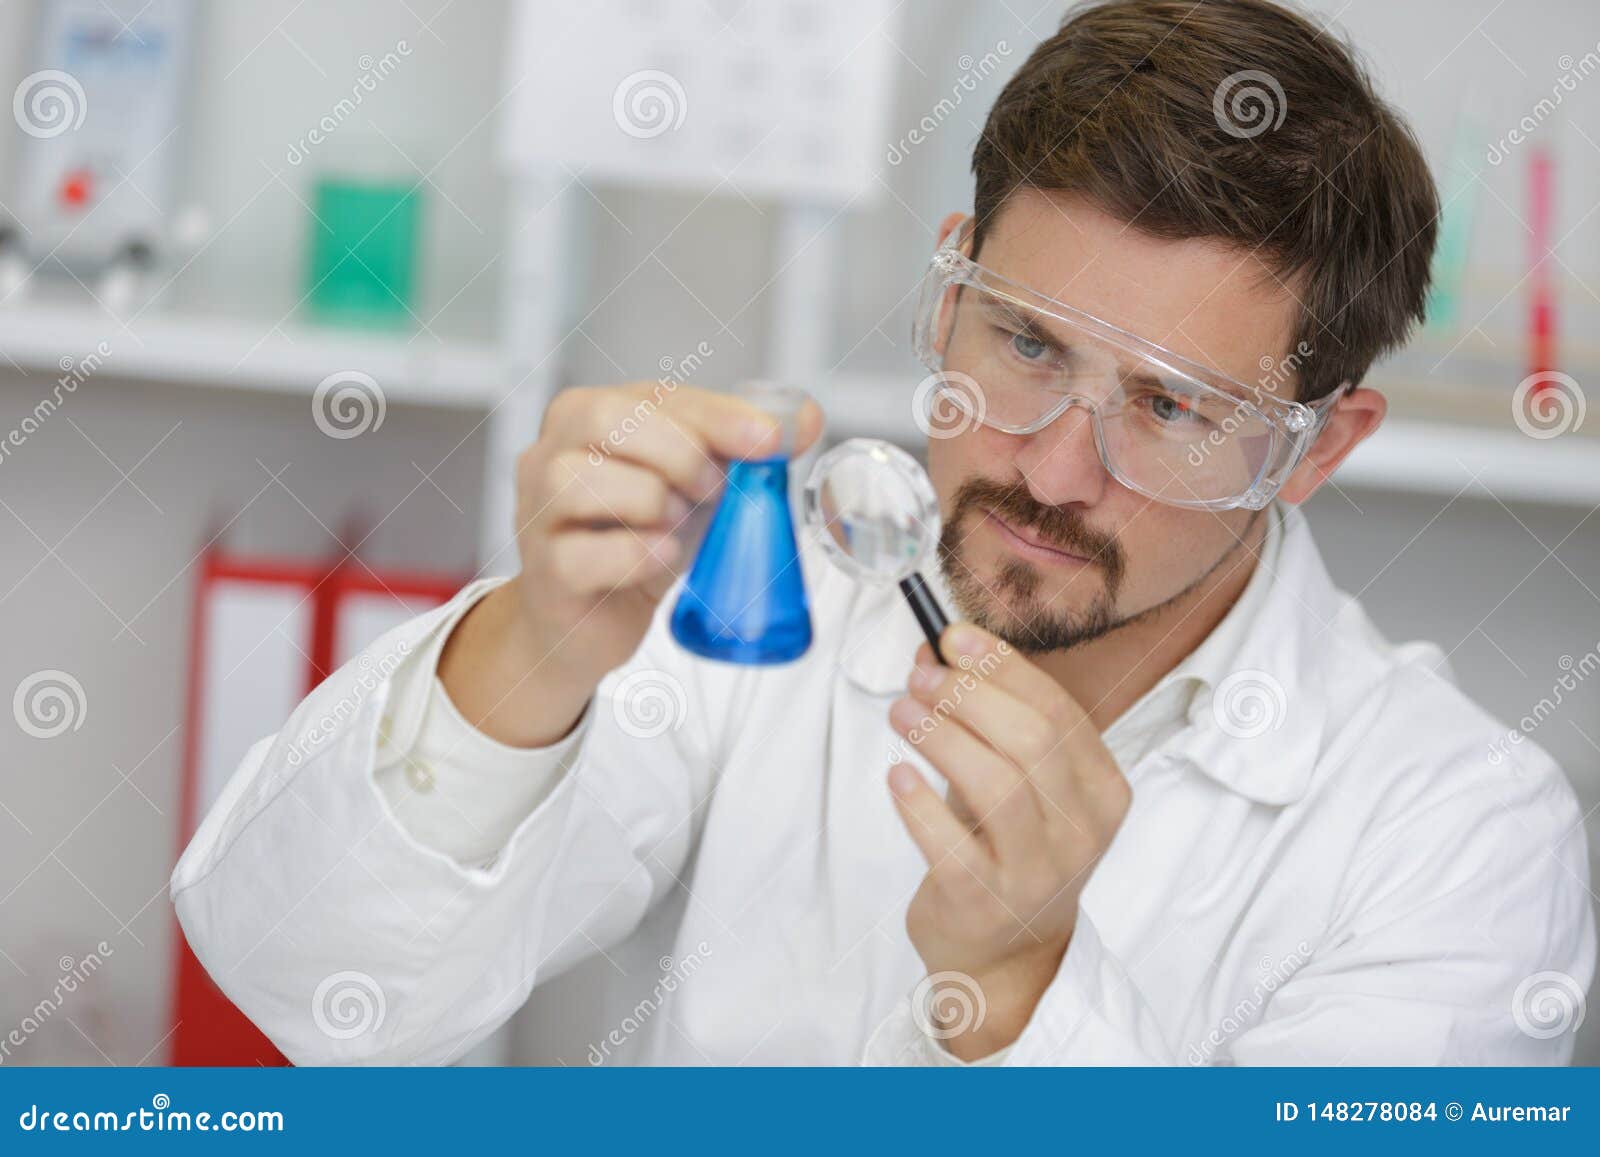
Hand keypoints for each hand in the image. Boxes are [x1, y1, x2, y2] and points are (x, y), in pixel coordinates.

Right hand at [439, 381, 820, 746]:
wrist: (594, 618)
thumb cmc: (641, 539)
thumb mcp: (697, 487)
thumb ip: (743, 450)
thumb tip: (804, 419)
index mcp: (587, 415)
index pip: (653, 396)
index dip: (716, 416)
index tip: (768, 439)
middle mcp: (549, 452)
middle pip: (607, 420)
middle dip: (680, 453)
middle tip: (715, 491)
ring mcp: (536, 511)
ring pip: (586, 480)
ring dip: (654, 503)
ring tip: (676, 525)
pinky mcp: (544, 570)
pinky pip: (588, 552)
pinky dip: (638, 554)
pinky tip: (660, 556)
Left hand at [885, 622, 1130, 1059]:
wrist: (1008, 954)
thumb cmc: (1010, 848)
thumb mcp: (1016, 781)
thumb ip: (984, 719)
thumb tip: (934, 652)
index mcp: (1102, 790)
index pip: (1059, 711)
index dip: (1003, 667)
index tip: (953, 637)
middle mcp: (1081, 831)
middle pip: (1031, 740)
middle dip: (968, 695)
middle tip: (919, 677)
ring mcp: (1037, 872)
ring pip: (997, 785)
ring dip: (942, 737)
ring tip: (901, 713)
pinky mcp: (987, 904)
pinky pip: (951, 846)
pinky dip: (919, 805)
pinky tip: (898, 776)